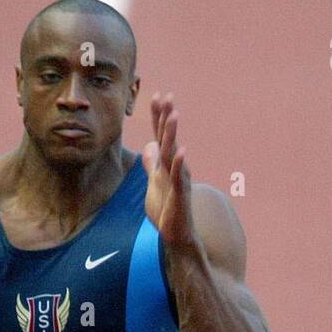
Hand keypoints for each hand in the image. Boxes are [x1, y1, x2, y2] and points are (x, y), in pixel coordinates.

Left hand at [142, 93, 196, 248]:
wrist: (175, 235)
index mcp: (166, 164)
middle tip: (167, 96)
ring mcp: (179, 180)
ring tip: (173, 114)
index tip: (156, 95)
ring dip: (173, 134)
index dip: (157, 117)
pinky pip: (180, 177)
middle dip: (166, 117)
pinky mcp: (181, 194)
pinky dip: (180, 164)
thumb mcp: (154, 184)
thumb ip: (152, 165)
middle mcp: (174, 167)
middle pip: (168, 138)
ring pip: (174, 153)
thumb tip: (149, 146)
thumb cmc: (166, 210)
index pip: (161, 136)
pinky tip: (182, 150)